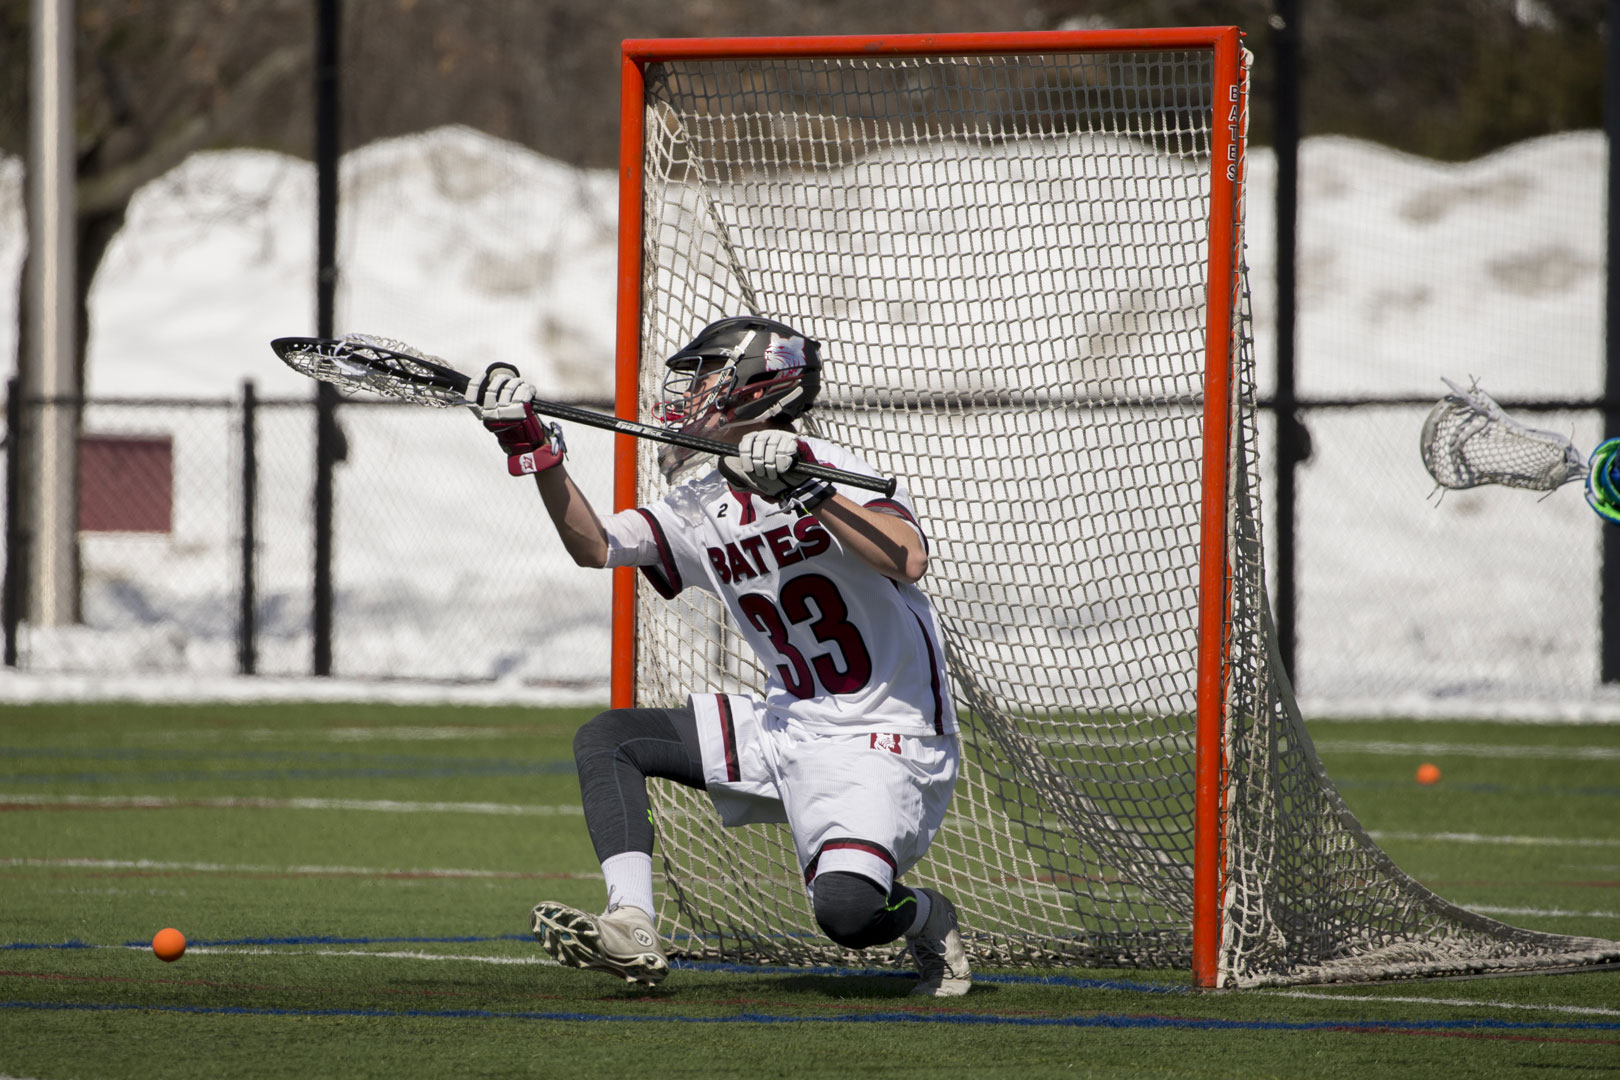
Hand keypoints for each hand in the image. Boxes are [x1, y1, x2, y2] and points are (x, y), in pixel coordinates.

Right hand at [476, 365, 564, 475]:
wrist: (530, 447)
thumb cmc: (516, 432)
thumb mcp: (500, 422)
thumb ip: (494, 407)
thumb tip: (495, 384)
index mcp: (485, 418)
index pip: (471, 398)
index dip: (475, 383)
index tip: (482, 374)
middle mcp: (493, 415)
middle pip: (492, 389)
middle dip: (501, 379)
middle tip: (508, 379)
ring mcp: (507, 413)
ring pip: (508, 388)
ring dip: (517, 382)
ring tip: (521, 384)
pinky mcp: (522, 411)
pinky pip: (523, 392)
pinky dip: (528, 388)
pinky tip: (530, 390)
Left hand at [718, 430, 832, 510]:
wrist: (795, 486)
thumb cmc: (774, 481)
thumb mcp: (753, 479)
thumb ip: (738, 473)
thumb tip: (723, 462)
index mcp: (756, 440)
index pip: (747, 440)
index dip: (746, 455)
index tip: (749, 469)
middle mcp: (768, 435)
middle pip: (758, 443)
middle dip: (759, 463)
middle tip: (763, 474)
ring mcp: (782, 436)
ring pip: (771, 448)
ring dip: (771, 466)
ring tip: (774, 474)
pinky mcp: (794, 441)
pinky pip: (784, 450)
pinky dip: (782, 464)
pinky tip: (784, 469)